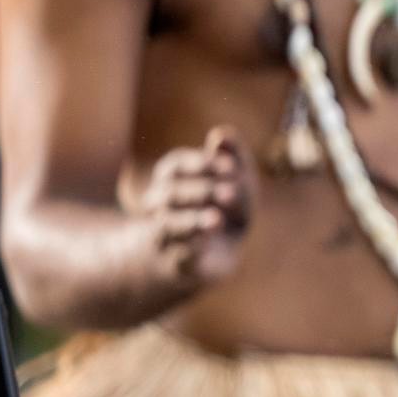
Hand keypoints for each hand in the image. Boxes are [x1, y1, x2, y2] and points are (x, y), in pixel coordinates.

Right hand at [138, 126, 252, 294]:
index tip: (229, 166)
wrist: (210, 259)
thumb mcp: (236, 182)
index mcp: (172, 182)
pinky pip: (181, 255)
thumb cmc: (224, 209)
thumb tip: (222, 132)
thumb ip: (232, 156)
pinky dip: (195, 246)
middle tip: (230, 192)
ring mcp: (167, 237)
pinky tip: (210, 238)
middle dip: (202, 191)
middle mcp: (162, 208)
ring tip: (216, 218)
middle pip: (171, 194)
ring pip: (169, 225)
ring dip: (193, 220)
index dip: (199, 164)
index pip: (175, 166)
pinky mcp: (180, 264)